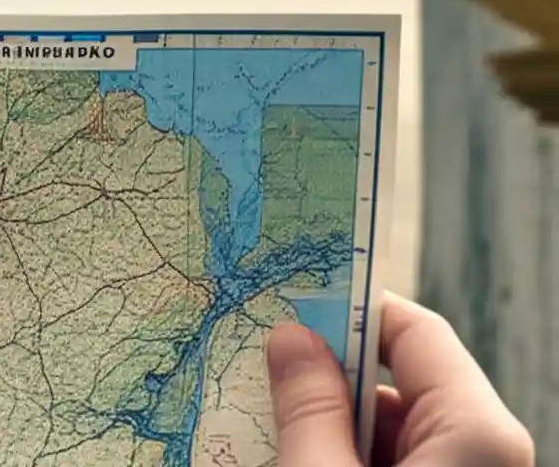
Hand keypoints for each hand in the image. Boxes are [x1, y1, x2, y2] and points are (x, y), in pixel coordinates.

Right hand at [266, 292, 533, 466]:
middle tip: (262, 369)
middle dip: (328, 376)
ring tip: (268, 427)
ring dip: (330, 424)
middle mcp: (486, 452)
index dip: (351, 308)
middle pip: (398, 381)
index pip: (416, 331)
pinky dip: (345, 455)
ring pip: (391, 429)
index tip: (291, 299)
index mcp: (478, 433)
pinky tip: (295, 455)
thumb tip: (292, 338)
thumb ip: (309, 408)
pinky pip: (392, 462)